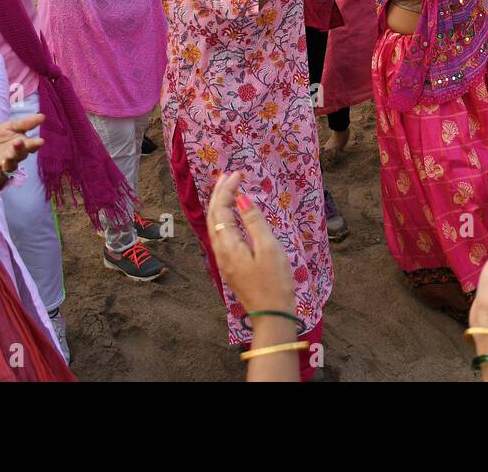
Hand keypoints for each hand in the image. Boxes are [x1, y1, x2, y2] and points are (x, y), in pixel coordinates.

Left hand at [0, 113, 45, 181]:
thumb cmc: (1, 137)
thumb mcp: (11, 126)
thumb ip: (25, 123)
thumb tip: (43, 116)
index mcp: (23, 144)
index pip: (32, 145)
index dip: (35, 144)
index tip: (40, 141)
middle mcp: (17, 155)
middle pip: (21, 154)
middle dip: (21, 149)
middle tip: (19, 142)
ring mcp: (5, 163)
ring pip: (11, 164)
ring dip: (10, 161)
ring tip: (7, 157)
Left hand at [207, 171, 295, 316]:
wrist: (272, 314)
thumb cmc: (274, 281)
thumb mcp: (269, 248)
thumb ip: (254, 221)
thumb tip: (241, 197)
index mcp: (228, 245)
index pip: (220, 210)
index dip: (227, 190)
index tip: (238, 174)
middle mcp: (220, 251)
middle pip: (213, 216)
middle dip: (219, 194)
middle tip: (230, 175)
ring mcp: (223, 260)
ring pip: (215, 226)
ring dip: (220, 205)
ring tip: (228, 189)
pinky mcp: (230, 265)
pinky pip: (221, 234)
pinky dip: (224, 218)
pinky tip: (232, 215)